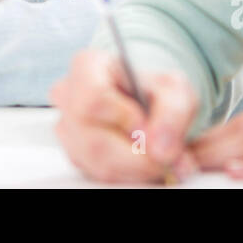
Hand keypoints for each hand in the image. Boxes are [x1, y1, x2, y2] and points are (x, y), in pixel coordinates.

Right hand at [50, 49, 199, 182]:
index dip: (124, 118)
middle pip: (94, 143)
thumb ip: (173, 113)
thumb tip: (160, 150)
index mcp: (87, 66)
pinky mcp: (75, 156)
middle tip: (165, 157)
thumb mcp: (175, 90)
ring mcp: (67, 130)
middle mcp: (68, 97)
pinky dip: (128, 176)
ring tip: (157, 158)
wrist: (150, 105)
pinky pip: (99, 176)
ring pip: (96, 166)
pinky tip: (141, 162)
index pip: (94, 98)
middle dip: (137, 158)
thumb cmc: (154, 91)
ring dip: (135, 170)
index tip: (147, 124)